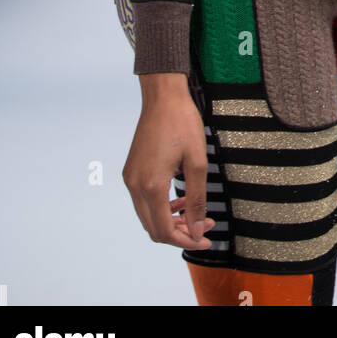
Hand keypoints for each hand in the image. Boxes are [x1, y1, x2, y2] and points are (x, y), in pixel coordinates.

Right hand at [122, 75, 215, 248]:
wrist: (163, 97)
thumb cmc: (182, 123)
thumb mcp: (197, 162)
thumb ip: (196, 200)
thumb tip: (196, 228)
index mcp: (151, 185)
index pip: (164, 230)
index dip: (186, 240)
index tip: (205, 239)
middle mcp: (135, 185)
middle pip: (154, 228)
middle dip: (180, 233)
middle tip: (204, 228)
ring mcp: (131, 178)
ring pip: (148, 216)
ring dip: (171, 221)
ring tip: (196, 215)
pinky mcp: (131, 171)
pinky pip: (144, 200)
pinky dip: (161, 207)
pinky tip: (181, 200)